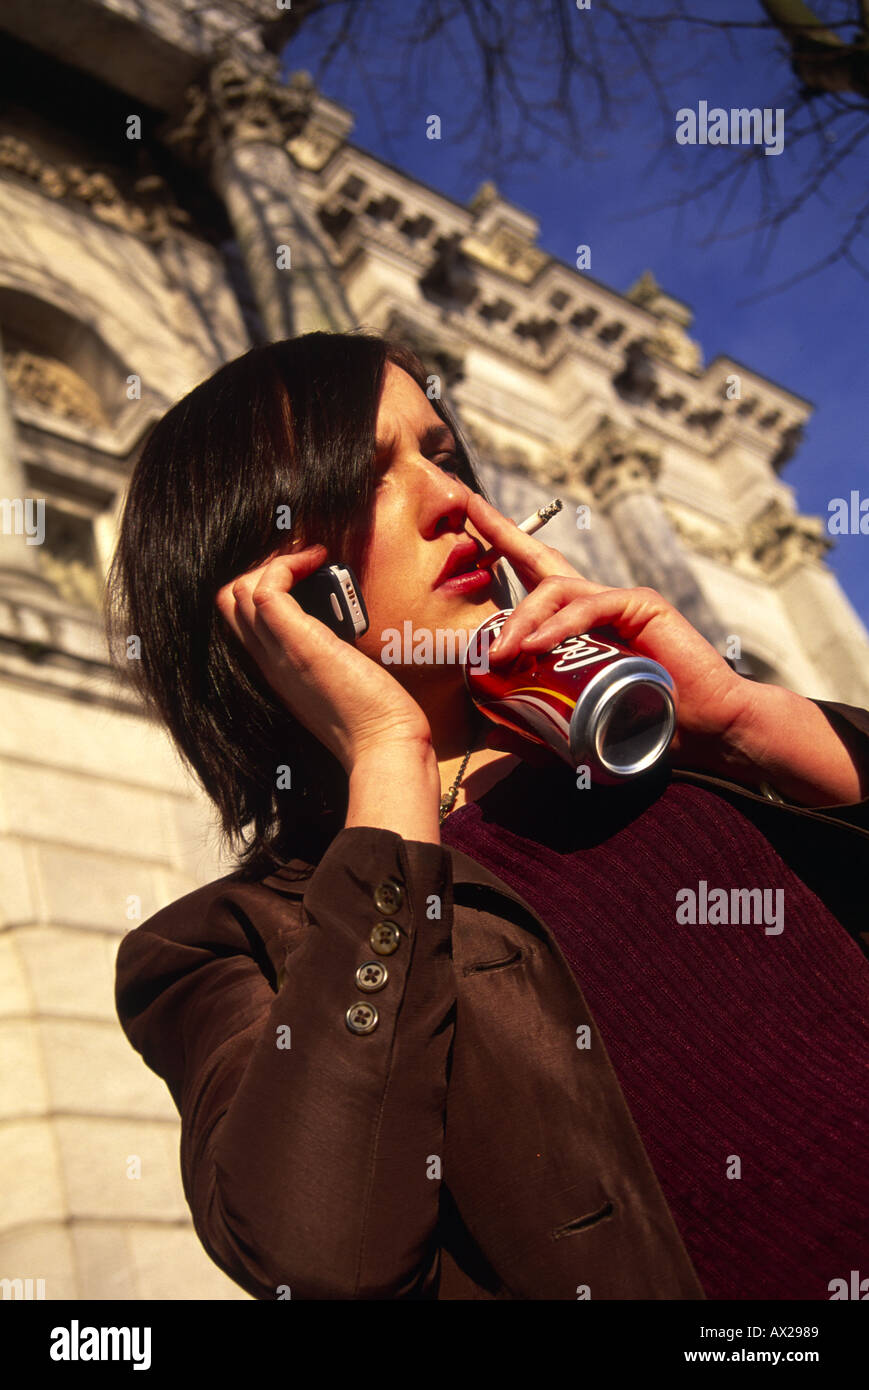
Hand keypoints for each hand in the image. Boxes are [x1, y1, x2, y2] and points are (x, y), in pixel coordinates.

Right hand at [215, 544, 432, 770]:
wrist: (385, 745)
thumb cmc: (376, 716)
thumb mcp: (344, 677)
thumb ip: (333, 652)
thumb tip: (347, 623)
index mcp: (277, 670)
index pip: (241, 619)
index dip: (263, 586)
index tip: (304, 574)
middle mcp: (269, 661)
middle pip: (229, 601)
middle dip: (261, 568)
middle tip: (303, 560)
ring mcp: (278, 653)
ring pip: (237, 592)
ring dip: (273, 563)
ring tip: (312, 558)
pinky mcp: (298, 644)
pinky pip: (265, 590)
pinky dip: (287, 565)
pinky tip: (320, 561)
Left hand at [465, 492, 753, 771]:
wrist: (705, 733)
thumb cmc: (645, 731)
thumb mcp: (575, 737)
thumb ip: (533, 733)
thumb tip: (489, 730)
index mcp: (579, 629)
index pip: (534, 583)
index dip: (503, 553)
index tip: (470, 522)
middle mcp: (595, 606)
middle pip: (541, 561)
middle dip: (504, 533)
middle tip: (470, 507)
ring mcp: (617, 602)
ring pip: (556, 590)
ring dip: (522, 618)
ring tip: (502, 654)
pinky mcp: (640, 606)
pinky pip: (589, 607)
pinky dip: (558, 626)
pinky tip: (534, 647)